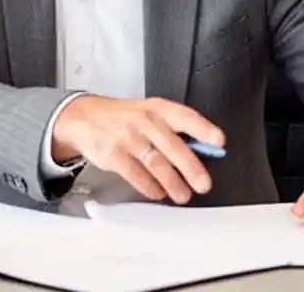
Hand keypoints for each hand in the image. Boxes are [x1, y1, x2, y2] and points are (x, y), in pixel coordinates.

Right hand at [51, 95, 224, 204]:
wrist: (84, 118)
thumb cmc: (124, 118)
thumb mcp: (150, 114)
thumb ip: (175, 131)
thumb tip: (204, 152)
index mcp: (157, 109)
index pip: (185, 116)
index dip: (203, 128)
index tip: (219, 141)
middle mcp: (144, 121)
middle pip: (172, 146)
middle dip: (190, 167)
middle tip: (203, 184)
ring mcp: (128, 138)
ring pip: (155, 164)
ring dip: (172, 183)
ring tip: (183, 195)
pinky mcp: (113, 155)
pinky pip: (136, 175)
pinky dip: (149, 187)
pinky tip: (158, 192)